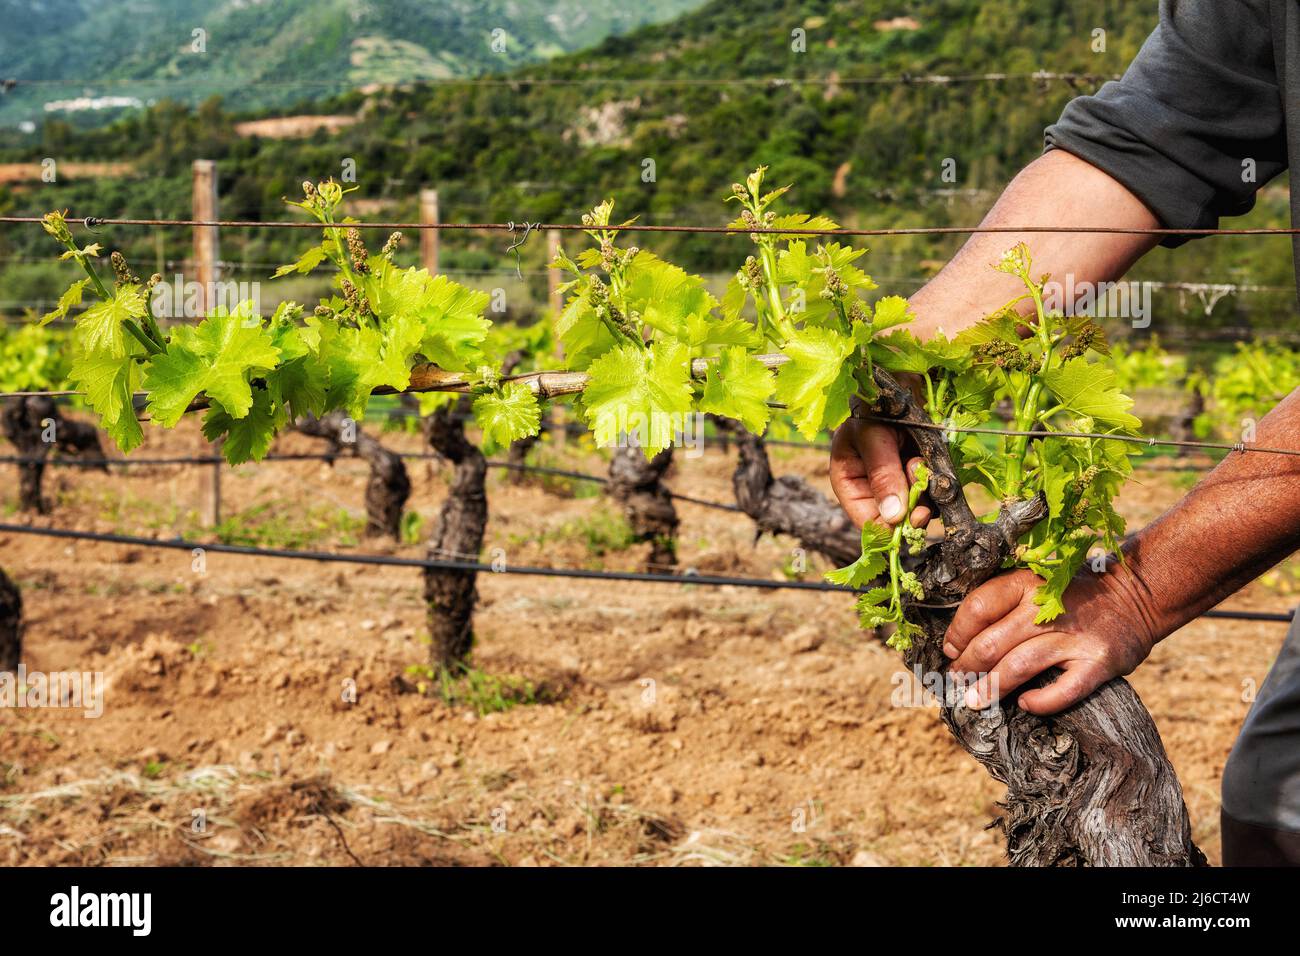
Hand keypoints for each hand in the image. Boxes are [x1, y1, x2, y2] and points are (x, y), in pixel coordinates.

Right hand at [830, 409, 930, 530]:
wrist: (902, 380)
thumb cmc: (875, 404)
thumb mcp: (870, 435)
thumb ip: (882, 474)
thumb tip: (894, 517)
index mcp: (849, 482)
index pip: (866, 521)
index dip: (888, 527)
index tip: (909, 520)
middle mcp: (874, 488)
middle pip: (896, 518)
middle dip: (911, 505)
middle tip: (919, 483)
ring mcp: (900, 482)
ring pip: (918, 506)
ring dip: (924, 489)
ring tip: (919, 460)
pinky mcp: (922, 475)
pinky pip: (933, 492)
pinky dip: (936, 481)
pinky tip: (929, 461)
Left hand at [943, 561, 1158, 714]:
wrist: (1137, 596)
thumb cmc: (1072, 596)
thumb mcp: (1036, 585)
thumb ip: (1003, 606)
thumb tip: (959, 644)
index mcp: (1026, 583)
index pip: (978, 608)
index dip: (957, 634)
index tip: (950, 651)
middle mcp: (1047, 607)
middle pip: (991, 642)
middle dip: (967, 666)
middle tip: (958, 680)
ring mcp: (1074, 636)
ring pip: (1019, 666)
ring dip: (991, 687)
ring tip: (975, 700)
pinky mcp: (1098, 662)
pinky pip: (1064, 690)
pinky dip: (1041, 701)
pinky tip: (1026, 704)